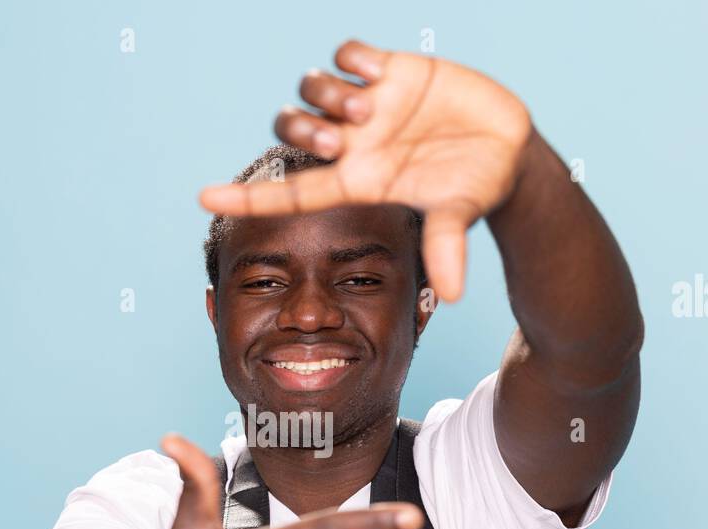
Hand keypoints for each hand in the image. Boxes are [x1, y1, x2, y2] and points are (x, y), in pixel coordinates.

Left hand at [199, 39, 532, 302]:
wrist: (505, 149)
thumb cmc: (475, 188)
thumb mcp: (458, 214)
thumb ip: (447, 247)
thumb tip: (451, 296)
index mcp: (357, 182)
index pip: (289, 192)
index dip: (245, 195)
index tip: (202, 197)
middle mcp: (353, 144)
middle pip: (292, 132)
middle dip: (303, 132)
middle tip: (338, 137)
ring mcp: (368, 106)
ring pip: (311, 88)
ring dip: (327, 94)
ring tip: (368, 106)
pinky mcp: (391, 71)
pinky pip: (348, 53)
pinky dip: (352, 57)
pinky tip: (379, 71)